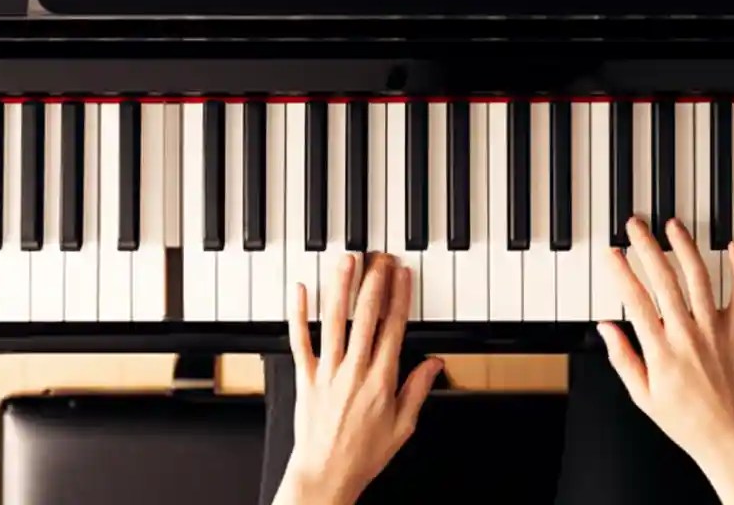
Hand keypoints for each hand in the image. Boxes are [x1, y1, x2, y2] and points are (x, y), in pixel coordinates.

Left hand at [275, 253, 442, 504]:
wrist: (325, 475)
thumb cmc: (362, 455)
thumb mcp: (403, 426)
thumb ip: (417, 390)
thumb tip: (435, 364)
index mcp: (381, 381)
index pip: (393, 328)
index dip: (400, 297)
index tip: (403, 274)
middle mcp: (354, 371)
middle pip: (366, 317)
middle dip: (375, 282)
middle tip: (380, 258)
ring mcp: (327, 372)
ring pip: (334, 320)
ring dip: (341, 287)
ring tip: (347, 260)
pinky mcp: (304, 377)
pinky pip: (300, 341)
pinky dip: (298, 314)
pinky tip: (300, 290)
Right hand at [596, 217, 733, 504]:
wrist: (730, 438)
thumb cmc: (686, 422)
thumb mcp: (642, 397)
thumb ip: (622, 358)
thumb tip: (604, 327)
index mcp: (661, 352)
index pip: (636, 301)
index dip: (622, 272)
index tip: (612, 252)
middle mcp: (688, 335)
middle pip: (666, 280)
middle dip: (648, 247)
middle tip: (635, 225)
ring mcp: (715, 331)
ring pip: (700, 279)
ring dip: (685, 248)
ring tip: (672, 225)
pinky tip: (733, 247)